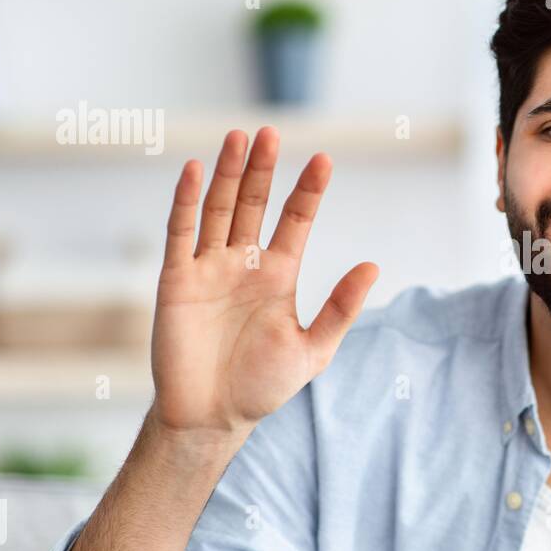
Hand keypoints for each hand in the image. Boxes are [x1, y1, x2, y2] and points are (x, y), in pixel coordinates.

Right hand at [149, 127, 377, 439]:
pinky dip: (185, 201)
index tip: (325, 160)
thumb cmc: (263, 386)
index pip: (295, 221)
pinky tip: (195, 170)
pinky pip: (180, 234)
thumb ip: (340, 308)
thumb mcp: (313, 349)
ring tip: (240, 138)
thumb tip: (373, 266)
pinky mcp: (176, 282)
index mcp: (279, 275)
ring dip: (229, 175)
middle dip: (264, 170)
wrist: (212, 418)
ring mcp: (209, 269)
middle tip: (273, 132)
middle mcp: (243, 264)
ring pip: (219, 210)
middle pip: (255, 205)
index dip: (308, 191)